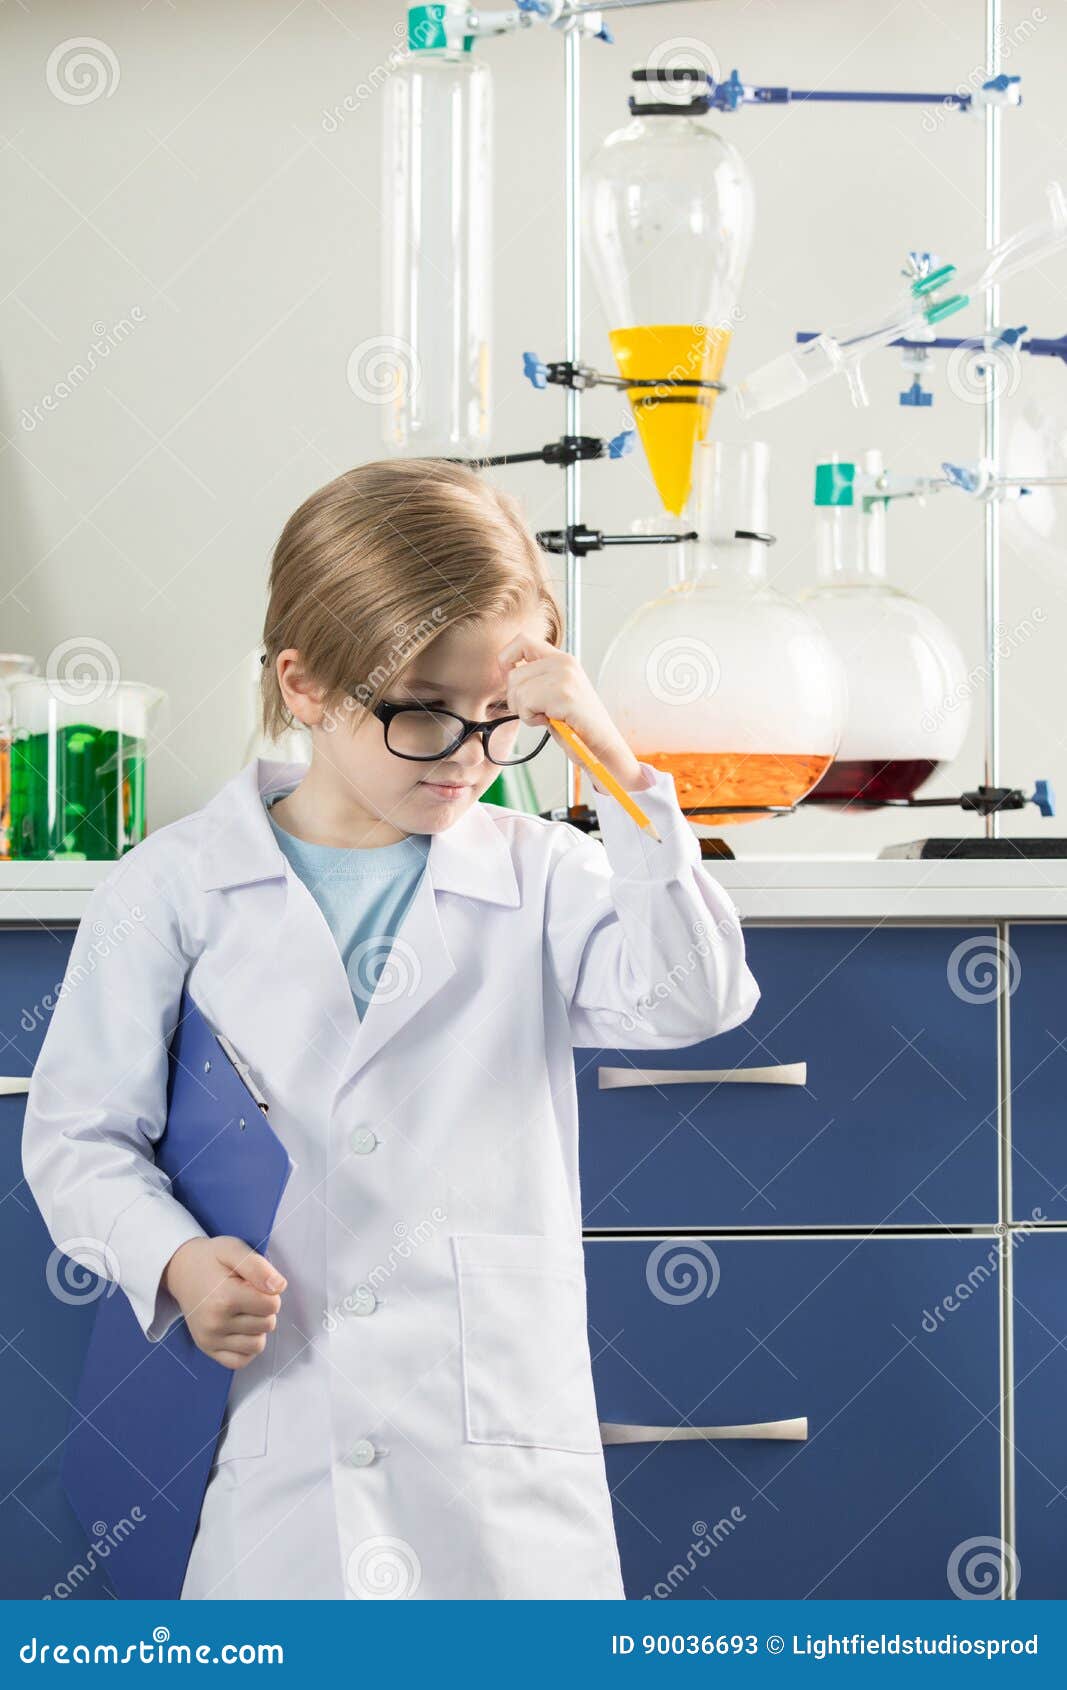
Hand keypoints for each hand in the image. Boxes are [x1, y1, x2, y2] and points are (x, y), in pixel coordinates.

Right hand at [163, 1236, 285, 1369]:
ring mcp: (210, 1339)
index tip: (252, 1282)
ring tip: (242, 1310)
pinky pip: (241, 1360)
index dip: (269, 1291)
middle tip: (245, 1293)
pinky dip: (246, 1347)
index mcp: (224, 1298)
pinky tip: (240, 1328)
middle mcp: (215, 1323)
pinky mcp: (208, 1349)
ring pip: (258, 1344)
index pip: (272, 1305)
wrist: (181, 1269)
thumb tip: (279, 1287)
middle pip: (268, 1324)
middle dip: (264, 1308)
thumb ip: (258, 1267)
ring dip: (257, 1328)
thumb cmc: (211, 1258)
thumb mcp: (234, 1249)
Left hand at [498, 631, 652, 792]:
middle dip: (516, 699)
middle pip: (513, 674)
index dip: (506, 661)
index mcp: (561, 658)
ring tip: (547, 716)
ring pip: (517, 690)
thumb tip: (505, 670)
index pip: (521, 641)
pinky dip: (532, 719)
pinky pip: (526, 704)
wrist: (601, 745)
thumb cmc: (575, 725)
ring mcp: (565, 676)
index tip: (515, 684)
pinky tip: (551, 721)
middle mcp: (564, 662)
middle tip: (537, 711)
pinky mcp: (563, 694)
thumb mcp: (553, 693)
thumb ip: (534, 677)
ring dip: (526, 712)